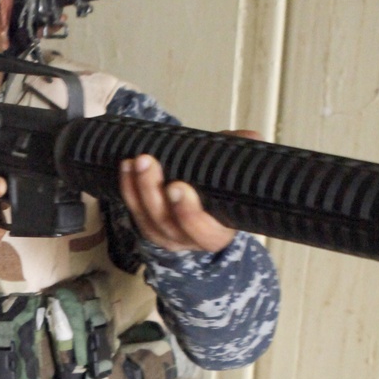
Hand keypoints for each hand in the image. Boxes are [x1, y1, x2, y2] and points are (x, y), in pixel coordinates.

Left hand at [119, 153, 235, 253]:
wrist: (206, 206)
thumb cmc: (221, 191)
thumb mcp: (235, 176)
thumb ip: (241, 157)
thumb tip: (252, 139)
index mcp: (217, 233)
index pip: (203, 232)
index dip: (188, 214)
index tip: (178, 187)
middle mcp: (188, 239)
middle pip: (166, 222)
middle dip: (153, 193)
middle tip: (148, 164)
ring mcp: (165, 235)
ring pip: (147, 217)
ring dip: (137, 186)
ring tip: (136, 160)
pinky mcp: (147, 226)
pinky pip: (134, 210)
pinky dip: (128, 188)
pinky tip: (127, 167)